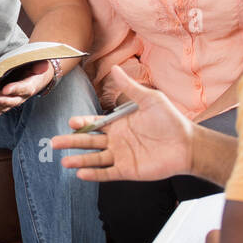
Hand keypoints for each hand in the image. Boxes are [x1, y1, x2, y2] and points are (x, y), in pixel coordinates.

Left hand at [0, 61, 52, 120]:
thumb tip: (44, 65)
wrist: (33, 79)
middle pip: (10, 101)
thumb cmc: (32, 70)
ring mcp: (9, 103)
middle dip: (0, 101)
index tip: (6, 89)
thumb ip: (39, 65)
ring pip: (1, 109)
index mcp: (28, 87)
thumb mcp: (37, 65)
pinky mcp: (1, 106)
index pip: (22, 88)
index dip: (14, 89)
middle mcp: (19, 98)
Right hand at [50, 65, 193, 181]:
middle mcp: (117, 140)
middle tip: (55, 142)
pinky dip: (94, 174)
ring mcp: (121, 156)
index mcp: (119, 123)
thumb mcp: (150, 99)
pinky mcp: (128, 170)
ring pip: (95, 159)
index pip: (95, 124)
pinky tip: (81, 174)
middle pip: (89, 142)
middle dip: (72, 142)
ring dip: (79, 161)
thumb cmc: (171, 120)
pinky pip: (107, 173)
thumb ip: (130, 87)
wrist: (187, 144)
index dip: (83, 124)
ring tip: (64, 162)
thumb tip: (115, 68)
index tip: (72, 122)